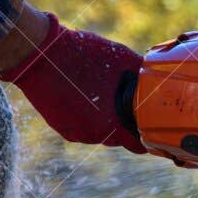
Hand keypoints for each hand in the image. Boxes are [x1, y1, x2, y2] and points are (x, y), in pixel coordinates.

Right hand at [0, 13, 145, 153]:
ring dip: (105, 118)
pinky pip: (84, 128)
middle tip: (122, 101)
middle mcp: (97, 135)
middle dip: (124, 122)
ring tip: (98, 93)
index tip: (149, 126)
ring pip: (102, 132)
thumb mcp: (121, 59)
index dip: (146, 135)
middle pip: (121, 137)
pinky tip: (81, 96)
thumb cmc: (83, 54)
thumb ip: (142, 77)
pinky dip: (86, 116)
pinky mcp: (64, 130)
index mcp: (115, 123)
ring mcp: (78, 134)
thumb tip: (158, 84)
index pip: (140, 144)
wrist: (39, 55)